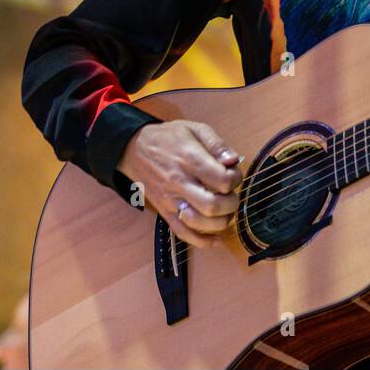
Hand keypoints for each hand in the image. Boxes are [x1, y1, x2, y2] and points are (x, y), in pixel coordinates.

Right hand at [117, 120, 242, 248]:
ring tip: (226, 211)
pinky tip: (216, 239)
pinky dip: (202, 241)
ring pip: (199, 223)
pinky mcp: (165, 212)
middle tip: (232, 194)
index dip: (235, 179)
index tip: (233, 174)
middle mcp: (179, 183)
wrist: (134, 149)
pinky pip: (183, 233)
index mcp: (189, 160)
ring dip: (221, 221)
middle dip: (231, 203)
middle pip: (212, 206)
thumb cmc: (168, 138)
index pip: (221, 180)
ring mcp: (171, 200)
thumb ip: (217, 144)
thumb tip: (233, 160)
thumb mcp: (195, 128)